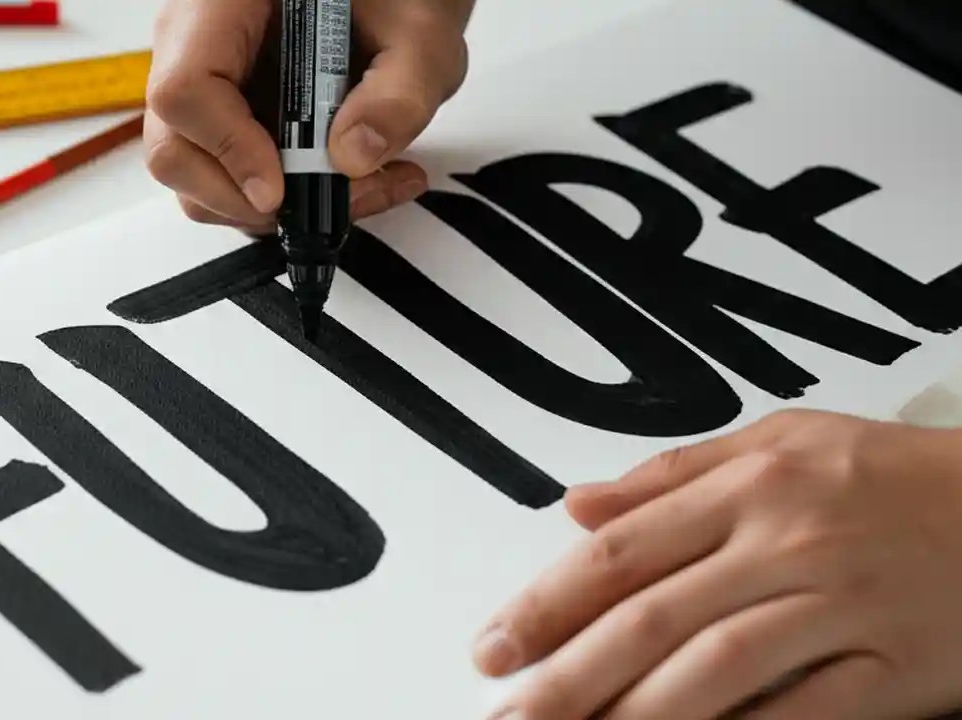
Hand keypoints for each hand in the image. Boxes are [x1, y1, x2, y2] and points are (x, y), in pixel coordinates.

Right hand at [143, 0, 473, 233]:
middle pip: (174, 147)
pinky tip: (358, 182)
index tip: (280, 186)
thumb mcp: (420, 30)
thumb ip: (400, 93)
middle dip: (247, 197)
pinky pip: (231, 176)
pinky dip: (290, 198)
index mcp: (220, 2)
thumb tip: (352, 159)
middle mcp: (196, 43)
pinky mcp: (229, 118)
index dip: (228, 148)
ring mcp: (208, 85)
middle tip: (327, 202)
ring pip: (199, 175)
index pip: (185, 88)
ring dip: (275, 208)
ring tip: (364, 188)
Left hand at [473, 409, 961, 719]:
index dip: (546, 604)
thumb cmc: (893, 473)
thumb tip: (577, 503)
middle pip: (650, 618)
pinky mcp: (894, 667)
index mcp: (749, 486)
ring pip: (714, 669)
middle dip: (566, 675)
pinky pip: (806, 712)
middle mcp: (785, 542)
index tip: (493, 646)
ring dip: (631, 716)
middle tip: (506, 714)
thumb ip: (674, 474)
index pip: (621, 551)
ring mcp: (841, 607)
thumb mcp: (783, 442)